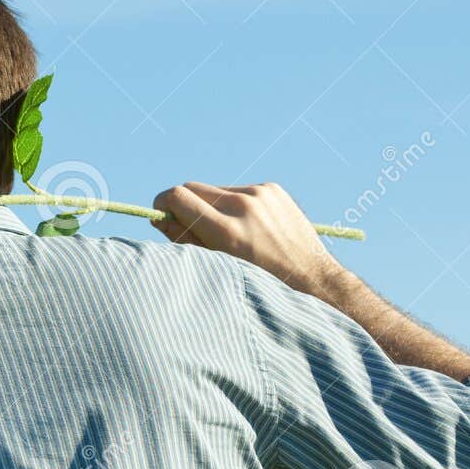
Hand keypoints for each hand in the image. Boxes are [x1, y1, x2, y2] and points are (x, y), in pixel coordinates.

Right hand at [152, 181, 341, 296]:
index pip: (178, 197)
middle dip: (185, 204)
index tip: (161, 214)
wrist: (311, 278)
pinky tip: (250, 227)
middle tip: (189, 226)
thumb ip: (185, 240)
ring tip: (229, 233)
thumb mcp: (218, 266)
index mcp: (228, 231)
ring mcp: (261, 193)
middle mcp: (244, 205)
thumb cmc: (259, 281)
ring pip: (215, 190)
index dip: (162, 204)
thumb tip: (158, 217)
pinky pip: (238, 191)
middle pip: (193, 187)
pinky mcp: (273, 188)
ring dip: (212, 206)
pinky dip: (235, 205)